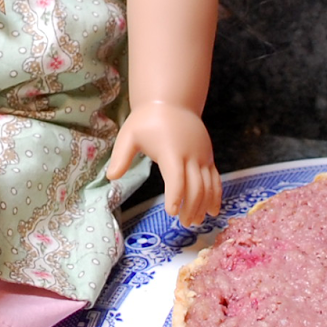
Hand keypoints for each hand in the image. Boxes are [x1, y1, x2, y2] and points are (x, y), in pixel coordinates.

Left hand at [108, 101, 221, 226]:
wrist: (172, 102)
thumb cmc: (148, 120)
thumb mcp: (129, 134)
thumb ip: (121, 156)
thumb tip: (111, 177)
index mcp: (171, 151)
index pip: (176, 177)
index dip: (175, 195)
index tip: (171, 212)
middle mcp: (190, 155)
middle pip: (195, 186)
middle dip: (191, 207)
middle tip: (183, 224)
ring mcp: (202, 156)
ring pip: (208, 185)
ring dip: (204, 205)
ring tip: (195, 221)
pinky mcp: (208, 157)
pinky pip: (216, 179)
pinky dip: (216, 195)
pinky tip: (212, 211)